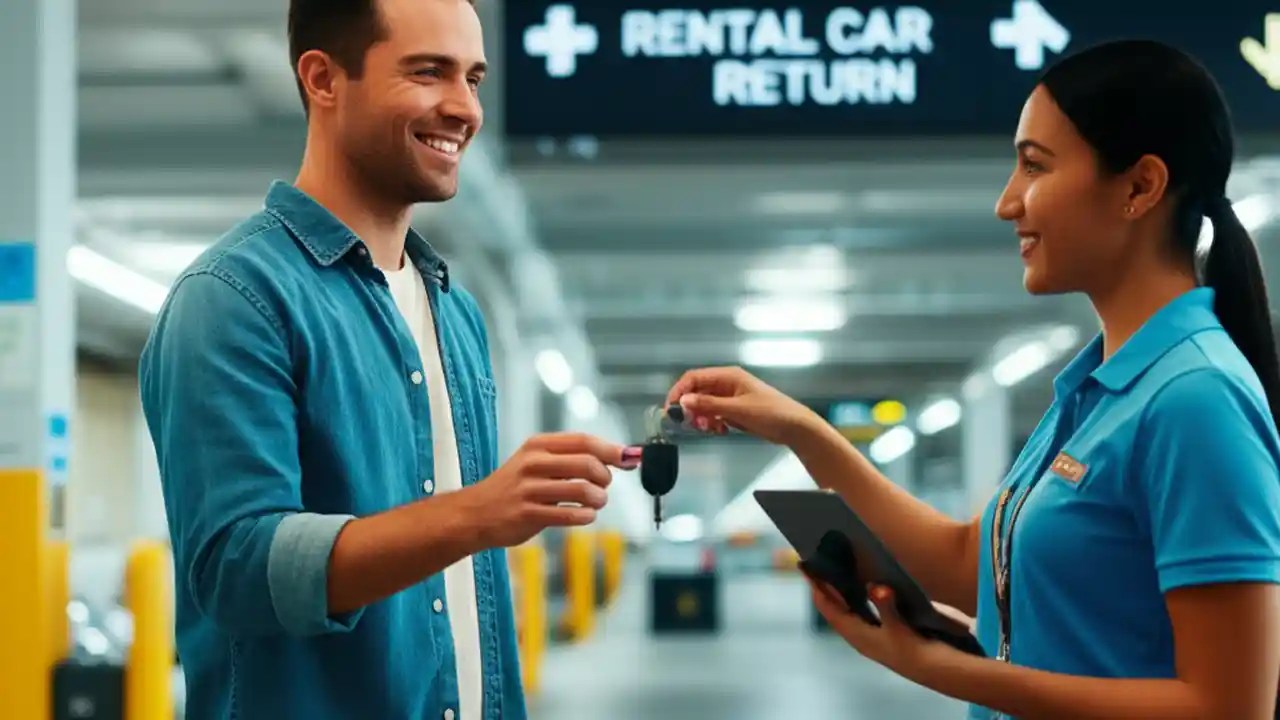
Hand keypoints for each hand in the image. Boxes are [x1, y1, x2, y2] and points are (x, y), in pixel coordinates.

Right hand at [465, 432, 638, 547]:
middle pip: (588, 464)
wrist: (476, 513)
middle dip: (605, 477)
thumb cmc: (514, 487)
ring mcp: (529, 489)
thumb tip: (619, 456)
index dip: (611, 450)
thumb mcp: (536, 462)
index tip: (628, 459)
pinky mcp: (528, 514)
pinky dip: (586, 516)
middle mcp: (533, 463)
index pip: (584, 441)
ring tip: (596, 503)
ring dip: (599, 499)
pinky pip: (570, 514)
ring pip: (582, 490)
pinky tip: (585, 515)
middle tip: (604, 487)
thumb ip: (572, 459)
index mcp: (538, 445)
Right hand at [665, 366, 820, 445]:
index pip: (694, 378)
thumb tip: (683, 401)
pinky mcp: (735, 410)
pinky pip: (714, 413)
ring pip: (704, 404)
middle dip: (691, 408)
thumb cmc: (770, 413)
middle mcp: (727, 383)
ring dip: (702, 417)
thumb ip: (709, 405)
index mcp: (728, 376)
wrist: (795, 427)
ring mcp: (731, 397)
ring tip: (710, 429)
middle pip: (697, 391)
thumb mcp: (738, 409)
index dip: (680, 391)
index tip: (671, 410)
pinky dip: (712, 422)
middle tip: (693, 424)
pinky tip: (721, 431)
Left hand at [806, 576, 960, 683]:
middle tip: (816, 558)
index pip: (828, 607)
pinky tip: (860, 577)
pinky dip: (855, 591)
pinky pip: (860, 606)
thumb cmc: (914, 651)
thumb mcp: (899, 628)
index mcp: (856, 634)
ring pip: (846, 605)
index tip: (806, 566)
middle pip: (833, 604)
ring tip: (833, 563)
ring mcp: (870, 629)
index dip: (816, 586)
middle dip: (824, 583)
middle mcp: (859, 631)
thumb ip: (886, 606)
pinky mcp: (883, 626)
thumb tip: (874, 586)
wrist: (937, 668)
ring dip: (839, 586)